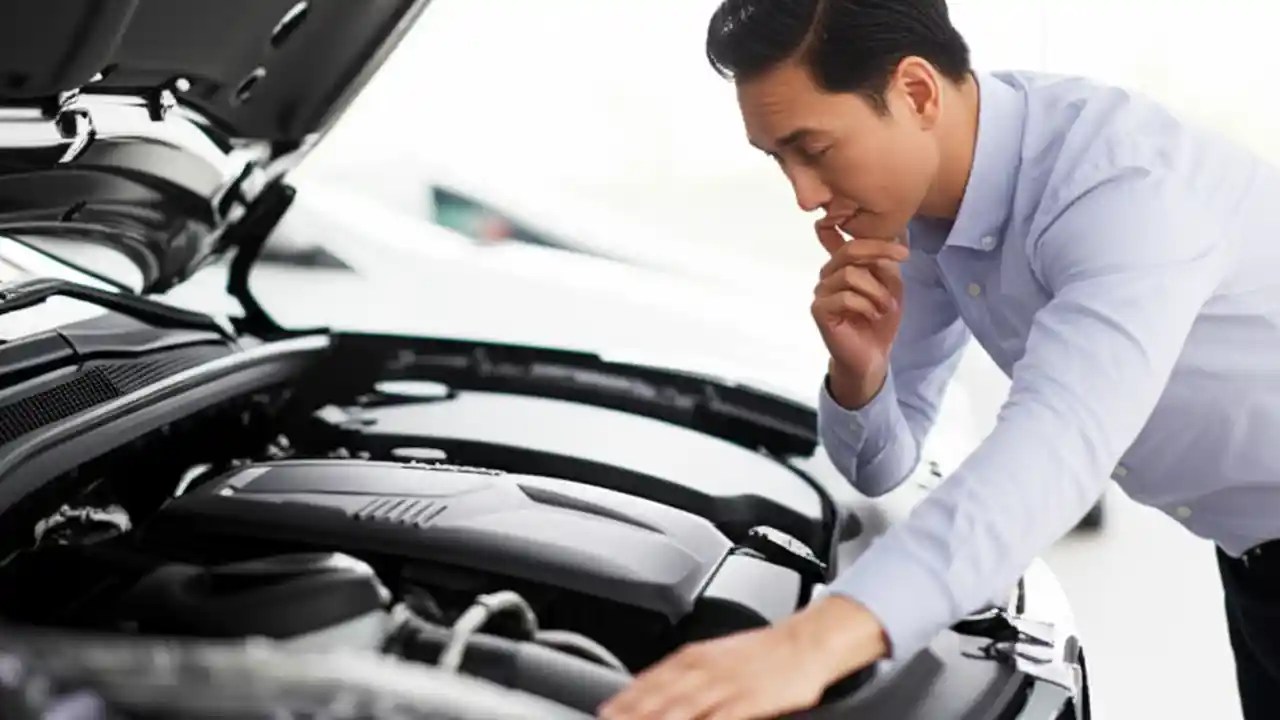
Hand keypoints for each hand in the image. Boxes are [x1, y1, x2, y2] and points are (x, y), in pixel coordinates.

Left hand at [596, 596, 888, 719]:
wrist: (807, 641)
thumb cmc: (765, 653)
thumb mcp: (719, 654)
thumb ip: (689, 672)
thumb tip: (659, 689)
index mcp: (696, 657)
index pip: (650, 681)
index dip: (625, 700)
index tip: (604, 712)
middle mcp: (704, 670)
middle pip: (657, 698)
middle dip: (632, 714)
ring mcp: (725, 686)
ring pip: (679, 709)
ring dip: (656, 719)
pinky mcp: (749, 701)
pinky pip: (718, 719)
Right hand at [810, 215, 908, 408]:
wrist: (871, 355)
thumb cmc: (880, 320)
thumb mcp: (891, 287)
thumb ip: (886, 265)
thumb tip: (894, 236)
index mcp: (844, 266)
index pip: (855, 242)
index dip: (877, 240)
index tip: (905, 252)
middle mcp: (829, 275)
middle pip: (849, 251)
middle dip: (878, 252)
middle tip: (902, 261)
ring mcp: (822, 292)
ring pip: (849, 275)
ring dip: (875, 290)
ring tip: (886, 307)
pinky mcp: (820, 310)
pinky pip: (844, 297)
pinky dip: (865, 305)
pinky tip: (873, 316)